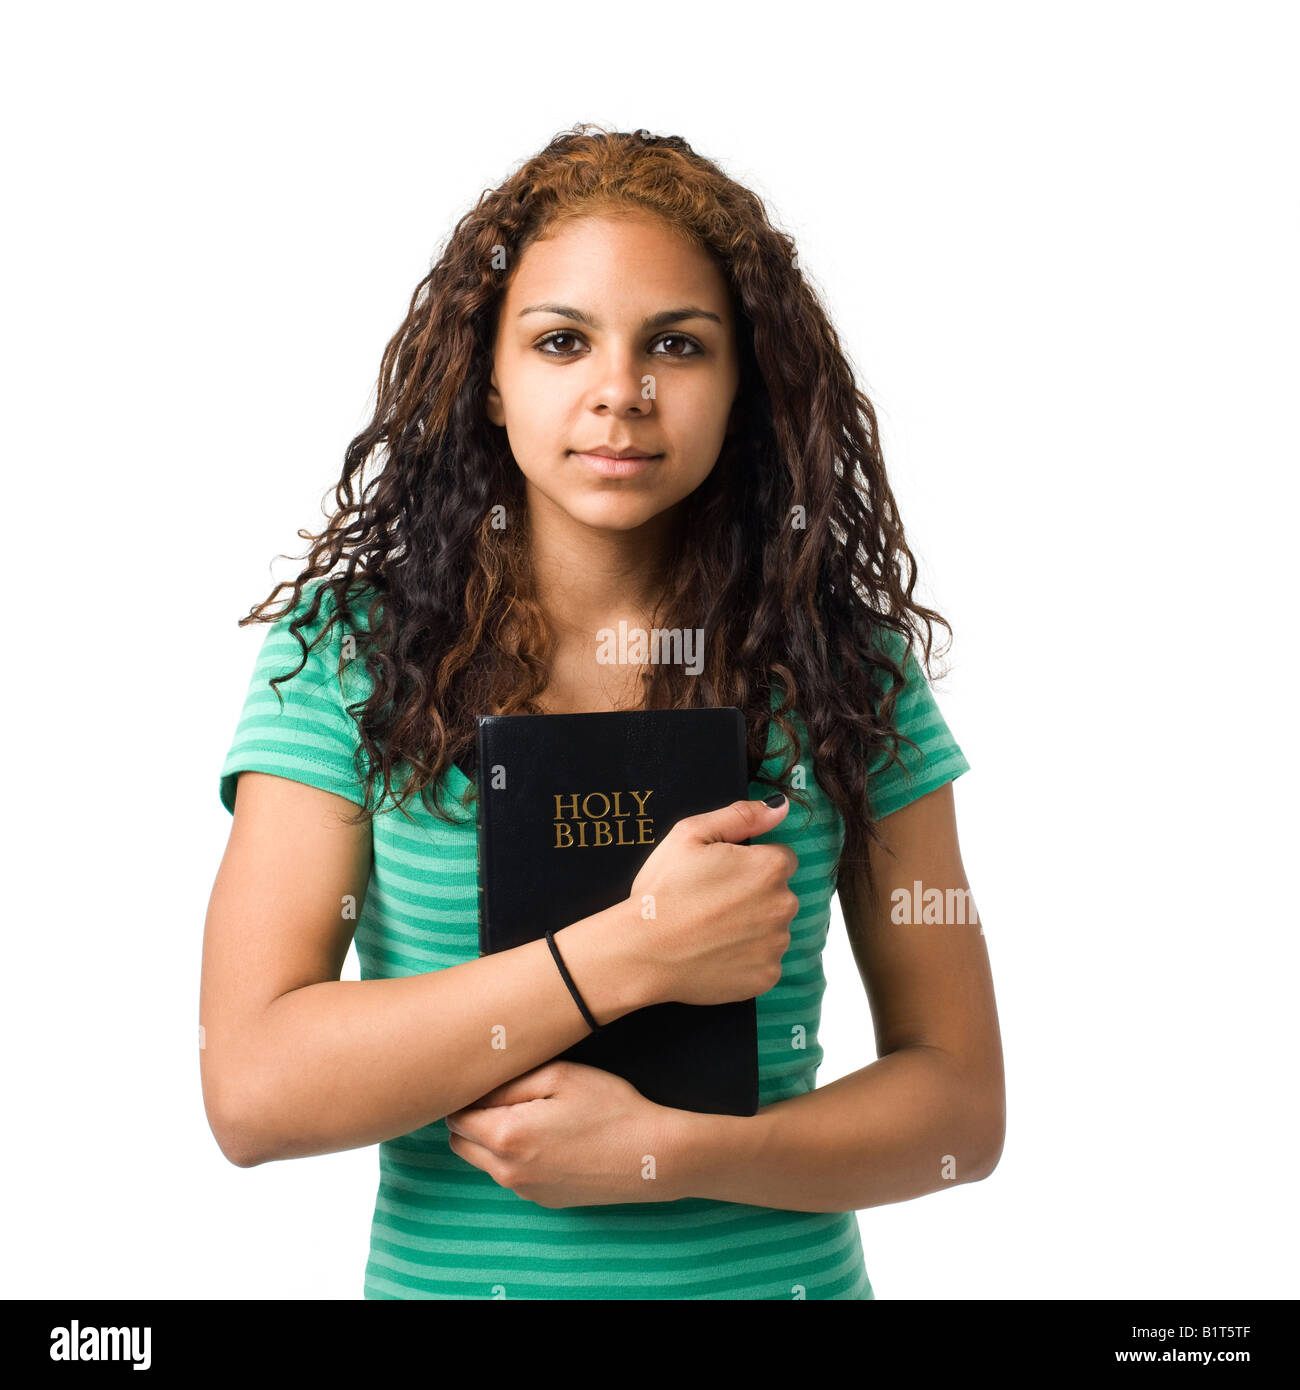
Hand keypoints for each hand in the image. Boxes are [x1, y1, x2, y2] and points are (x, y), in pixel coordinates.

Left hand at [443, 1060, 689, 1207]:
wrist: (651, 1157)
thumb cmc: (610, 1107)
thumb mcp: (560, 1076)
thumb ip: (509, 1082)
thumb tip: (476, 1088)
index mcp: (506, 1137)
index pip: (456, 1117)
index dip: (467, 1094)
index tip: (486, 1079)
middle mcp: (508, 1172)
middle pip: (461, 1144)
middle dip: (472, 1118)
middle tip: (504, 1094)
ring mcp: (526, 1191)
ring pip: (485, 1162)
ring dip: (492, 1139)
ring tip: (533, 1113)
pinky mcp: (544, 1200)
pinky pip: (513, 1176)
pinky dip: (517, 1157)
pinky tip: (551, 1137)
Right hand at [628, 795, 798, 1006]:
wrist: (642, 951)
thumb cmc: (663, 890)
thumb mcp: (691, 834)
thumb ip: (742, 816)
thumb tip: (780, 807)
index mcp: (770, 867)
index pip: (781, 859)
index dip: (752, 864)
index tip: (723, 876)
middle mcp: (784, 905)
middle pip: (780, 894)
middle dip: (755, 896)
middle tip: (713, 903)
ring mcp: (777, 944)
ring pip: (773, 928)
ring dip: (752, 927)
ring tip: (711, 930)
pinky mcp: (767, 977)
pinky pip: (765, 961)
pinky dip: (747, 958)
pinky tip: (716, 953)